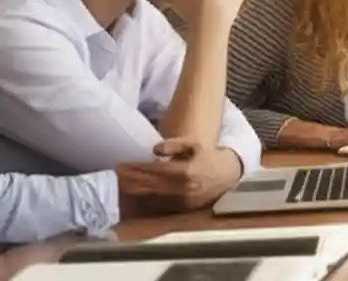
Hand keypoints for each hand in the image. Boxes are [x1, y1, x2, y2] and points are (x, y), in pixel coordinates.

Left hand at [115, 138, 241, 212]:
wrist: (226, 175)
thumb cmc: (207, 156)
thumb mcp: (195, 144)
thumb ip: (175, 144)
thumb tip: (154, 150)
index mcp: (185, 171)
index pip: (153, 170)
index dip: (136, 168)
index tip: (121, 165)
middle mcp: (182, 188)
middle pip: (149, 185)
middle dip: (130, 180)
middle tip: (116, 175)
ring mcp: (182, 201)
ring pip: (152, 197)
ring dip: (135, 191)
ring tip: (121, 184)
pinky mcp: (182, 209)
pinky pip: (159, 205)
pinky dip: (146, 200)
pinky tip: (136, 195)